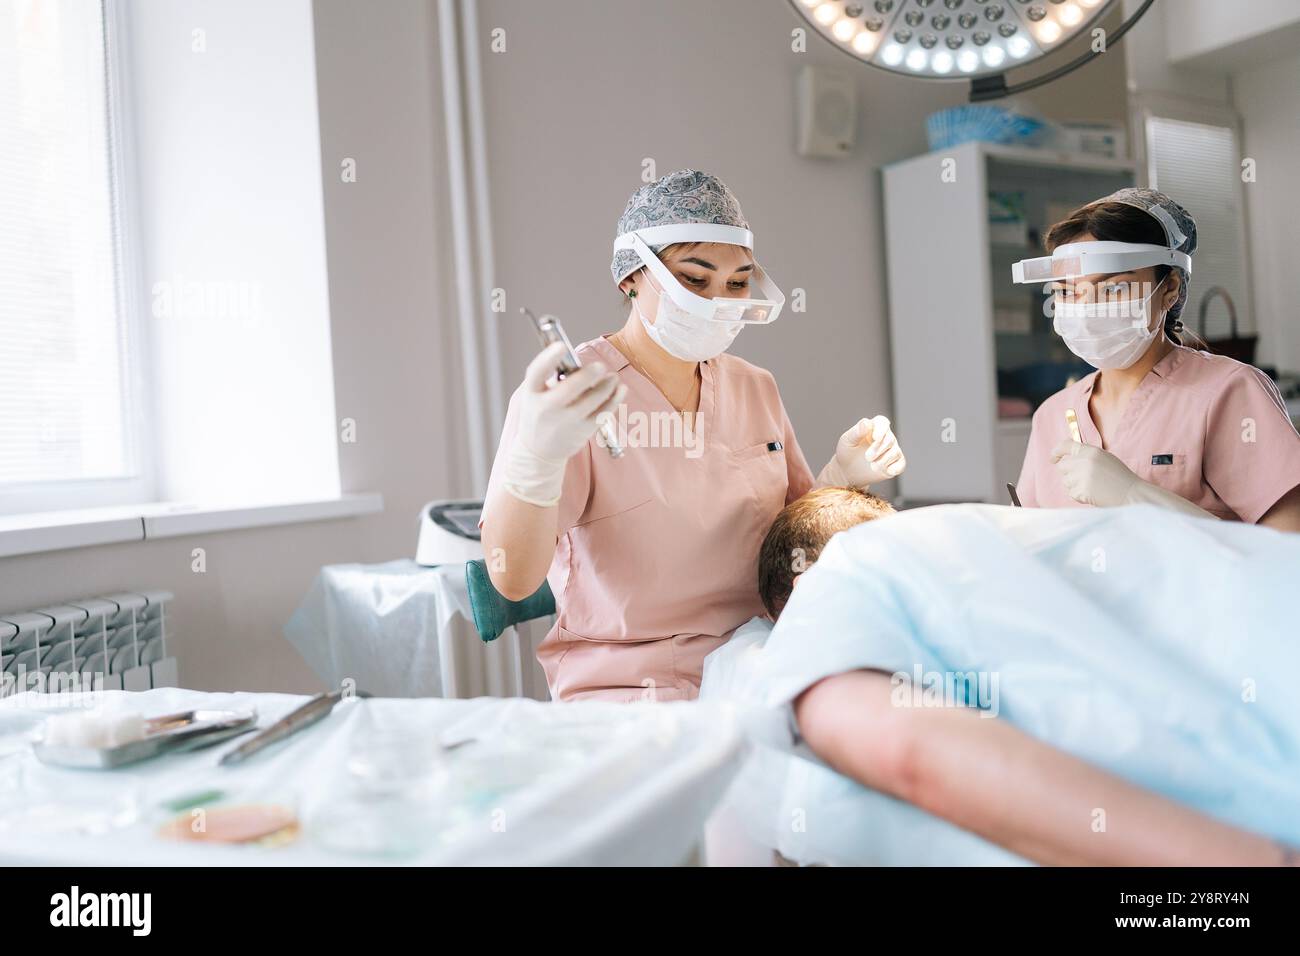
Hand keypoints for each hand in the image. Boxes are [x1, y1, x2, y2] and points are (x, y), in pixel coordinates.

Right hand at [503, 342, 625, 505]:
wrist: (538, 452)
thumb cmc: (539, 415)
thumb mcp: (534, 394)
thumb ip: (550, 376)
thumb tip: (576, 359)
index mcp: (531, 393)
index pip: (537, 372)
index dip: (549, 358)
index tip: (561, 346)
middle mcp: (547, 408)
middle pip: (569, 389)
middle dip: (587, 375)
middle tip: (599, 366)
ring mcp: (566, 421)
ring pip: (591, 401)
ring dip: (606, 386)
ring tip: (613, 378)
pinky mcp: (582, 430)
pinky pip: (602, 412)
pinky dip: (614, 399)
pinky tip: (620, 389)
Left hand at [818, 415, 905, 489]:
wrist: (848, 471)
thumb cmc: (847, 452)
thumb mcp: (847, 441)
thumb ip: (856, 432)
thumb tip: (866, 422)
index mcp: (874, 427)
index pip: (882, 422)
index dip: (881, 429)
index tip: (875, 438)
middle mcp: (886, 436)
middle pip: (889, 439)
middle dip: (878, 449)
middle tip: (867, 457)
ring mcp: (892, 450)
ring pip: (895, 452)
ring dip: (883, 460)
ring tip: (872, 466)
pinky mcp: (895, 463)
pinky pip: (901, 464)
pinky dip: (895, 468)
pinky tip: (888, 471)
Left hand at [1050, 439, 1216, 518]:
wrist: (1130, 493)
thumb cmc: (1119, 477)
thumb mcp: (1104, 459)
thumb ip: (1086, 457)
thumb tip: (1066, 460)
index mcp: (1090, 451)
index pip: (1066, 445)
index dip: (1056, 452)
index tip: (1053, 458)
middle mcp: (1084, 461)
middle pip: (1062, 466)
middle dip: (1069, 473)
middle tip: (1083, 479)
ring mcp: (1081, 476)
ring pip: (1065, 481)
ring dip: (1074, 485)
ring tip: (1093, 486)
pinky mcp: (1081, 490)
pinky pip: (1071, 493)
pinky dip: (1079, 495)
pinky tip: (1092, 494)